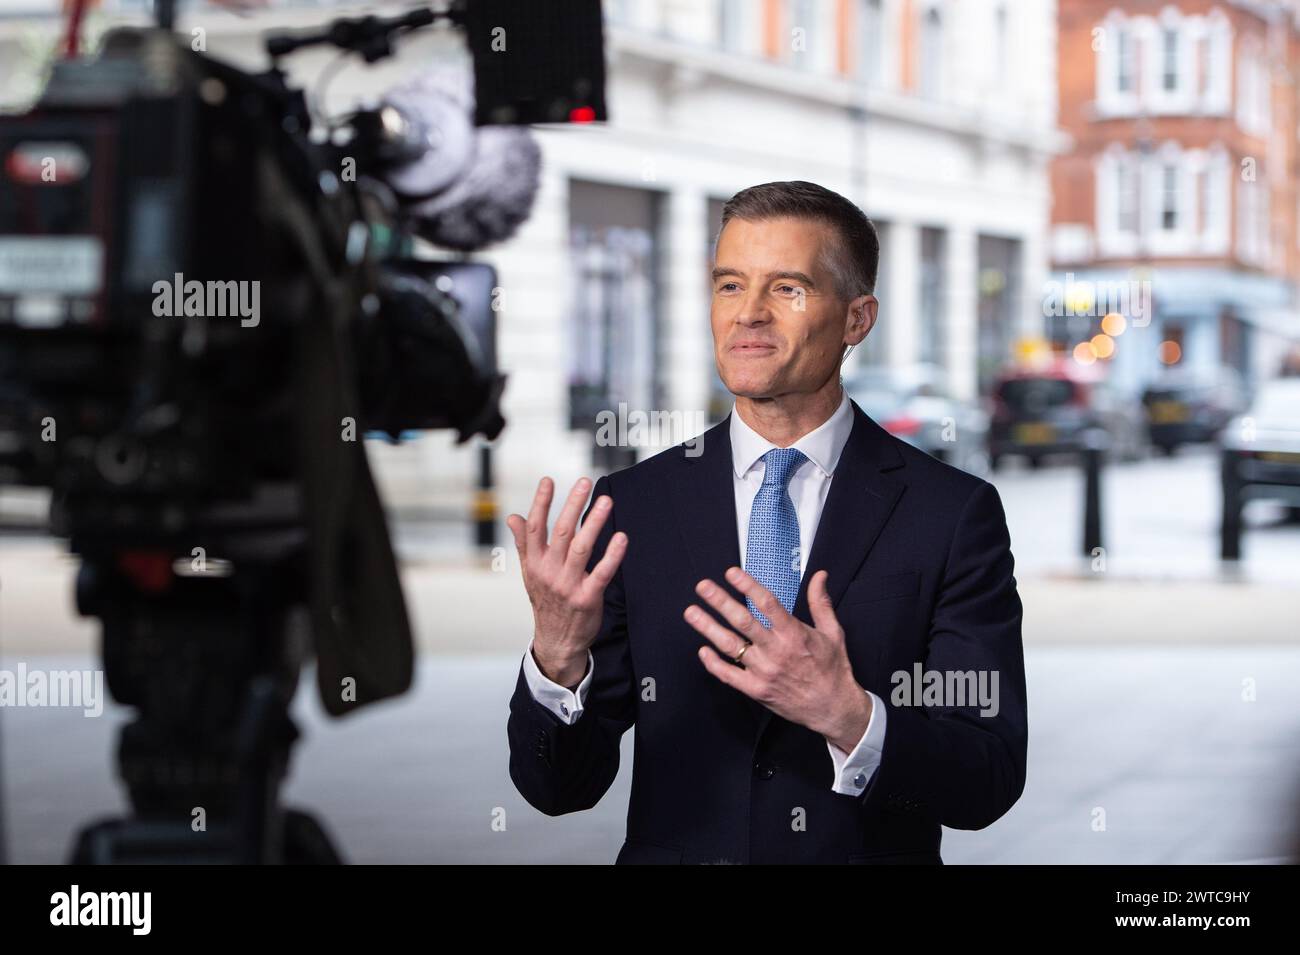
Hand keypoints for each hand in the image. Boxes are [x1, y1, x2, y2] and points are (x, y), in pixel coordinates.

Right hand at [507, 477, 626, 687]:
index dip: (541, 503)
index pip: (535, 528)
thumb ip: (524, 543)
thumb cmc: (546, 601)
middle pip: (560, 532)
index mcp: (534, 564)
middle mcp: (549, 572)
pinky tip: (622, 538)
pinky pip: (602, 572)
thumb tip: (513, 517)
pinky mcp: (588, 597)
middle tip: (585, 482)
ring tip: (606, 502)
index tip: (549, 480)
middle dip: (572, 505)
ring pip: (581, 547)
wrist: (557, 641)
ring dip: (594, 522)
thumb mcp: (529, 573)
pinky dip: (612, 555)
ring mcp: (568, 585)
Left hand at [684, 566, 871, 751]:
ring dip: (708, 627)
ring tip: (691, 612)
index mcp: (794, 634)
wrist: (833, 709)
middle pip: (742, 621)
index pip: (767, 604)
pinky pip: (729, 675)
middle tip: (703, 586)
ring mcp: (764, 672)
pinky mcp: (756, 690)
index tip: (732, 573)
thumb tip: (819, 576)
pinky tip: (702, 650)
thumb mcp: (832, 633)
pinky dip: (713, 663)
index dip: (748, 586)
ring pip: (730, 646)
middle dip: (720, 601)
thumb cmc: (833, 669)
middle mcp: (776, 651)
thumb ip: (821, 603)